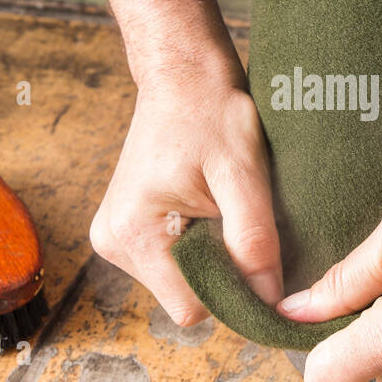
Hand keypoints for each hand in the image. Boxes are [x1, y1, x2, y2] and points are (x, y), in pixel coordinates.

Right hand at [90, 55, 281, 323]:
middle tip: (240, 220)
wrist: (184, 74)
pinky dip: (200, 244)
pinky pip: (174, 262)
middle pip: (186, 297)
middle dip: (223, 271)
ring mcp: (116, 236)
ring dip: (212, 256)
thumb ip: (253, 238)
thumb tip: (268, 299)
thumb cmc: (212, 112)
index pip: (191, 306)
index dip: (233, 292)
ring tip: (222, 207)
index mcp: (134, 233)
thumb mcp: (243, 172)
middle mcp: (114, 242)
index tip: (259, 260)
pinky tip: (209, 208)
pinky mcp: (128, 228)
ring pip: (182, 281)